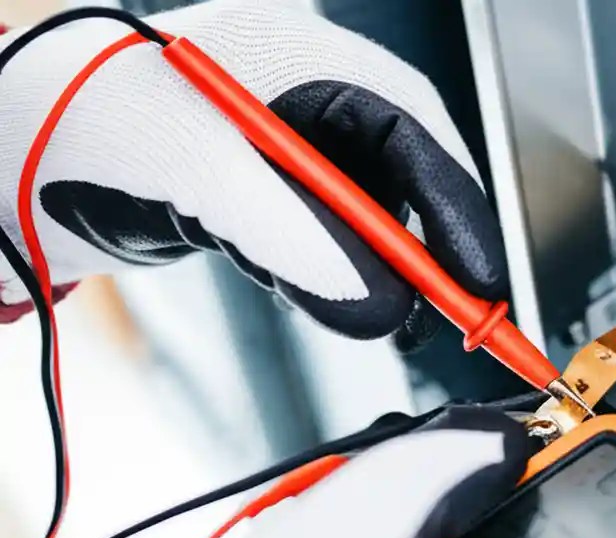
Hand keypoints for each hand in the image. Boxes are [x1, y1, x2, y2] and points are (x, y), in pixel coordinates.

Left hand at [0, 0, 504, 350]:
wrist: (0, 156)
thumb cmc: (81, 128)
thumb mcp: (202, 179)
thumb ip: (303, 244)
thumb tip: (388, 308)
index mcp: (296, 52)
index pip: (411, 125)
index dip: (455, 204)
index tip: (478, 276)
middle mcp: (299, 90)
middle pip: (402, 167)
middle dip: (428, 241)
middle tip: (455, 308)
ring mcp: (281, 140)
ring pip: (367, 208)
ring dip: (384, 266)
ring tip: (399, 317)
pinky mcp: (261, 185)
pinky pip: (327, 231)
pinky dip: (342, 273)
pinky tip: (348, 303)